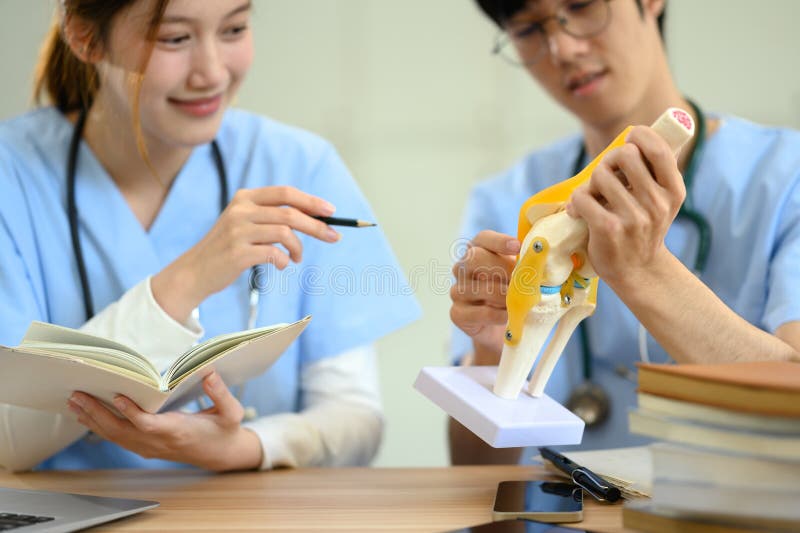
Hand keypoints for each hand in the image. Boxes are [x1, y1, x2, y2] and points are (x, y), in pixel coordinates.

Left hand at [67, 372, 261, 471]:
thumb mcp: (232, 412)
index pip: (149, 424)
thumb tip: (208, 371)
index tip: (117, 396)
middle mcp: (159, 442)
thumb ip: (220, 393)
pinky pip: (118, 438)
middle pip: (122, 431)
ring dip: (93, 420)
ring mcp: (150, 447)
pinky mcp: (145, 447)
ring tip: (73, 402)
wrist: (221, 454)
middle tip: (77, 396)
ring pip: (115, 436)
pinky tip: (85, 415)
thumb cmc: (225, 430)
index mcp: (179, 431)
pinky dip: (99, 427)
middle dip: (98, 414)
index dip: (132, 413)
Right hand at [152, 186, 340, 320]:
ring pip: (285, 233)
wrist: (195, 271)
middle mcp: (241, 210)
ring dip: (298, 247)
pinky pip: (274, 254)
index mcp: (245, 197)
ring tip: (297, 257)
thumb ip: (273, 217)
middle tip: (333, 237)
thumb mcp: (246, 223)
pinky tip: (281, 264)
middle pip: (290, 213)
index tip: (331, 211)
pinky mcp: (237, 253)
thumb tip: (316, 218)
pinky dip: (284, 260)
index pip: (285, 193)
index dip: (311, 201)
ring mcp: (237, 231)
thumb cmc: (228, 248)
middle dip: (317, 226)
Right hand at [450, 230, 520, 357]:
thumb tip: (538, 257)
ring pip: (478, 287)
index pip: (483, 238)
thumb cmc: (511, 292)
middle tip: (521, 280)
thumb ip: (522, 263)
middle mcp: (462, 268)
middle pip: (474, 258)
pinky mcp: (457, 313)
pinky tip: (510, 315)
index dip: (499, 241)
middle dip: (501, 269)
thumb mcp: (517, 274)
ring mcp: (457, 291)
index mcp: (477, 251)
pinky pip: (479, 312)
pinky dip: (498, 315)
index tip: (518, 247)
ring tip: (520, 301)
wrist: (501, 327)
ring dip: (503, 295)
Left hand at [566, 126, 685, 287]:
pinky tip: (580, 212)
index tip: (628, 143)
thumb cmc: (643, 228)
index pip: (658, 147)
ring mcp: (634, 217)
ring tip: (594, 199)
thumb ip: (655, 171)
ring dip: (591, 184)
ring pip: (600, 175)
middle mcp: (657, 203)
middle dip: (609, 161)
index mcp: (673, 190)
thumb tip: (642, 133)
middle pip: (624, 155)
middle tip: (605, 177)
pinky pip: (582, 196)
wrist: (637, 271)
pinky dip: (576, 201)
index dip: (638, 136)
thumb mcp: (662, 200)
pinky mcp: (609, 229)